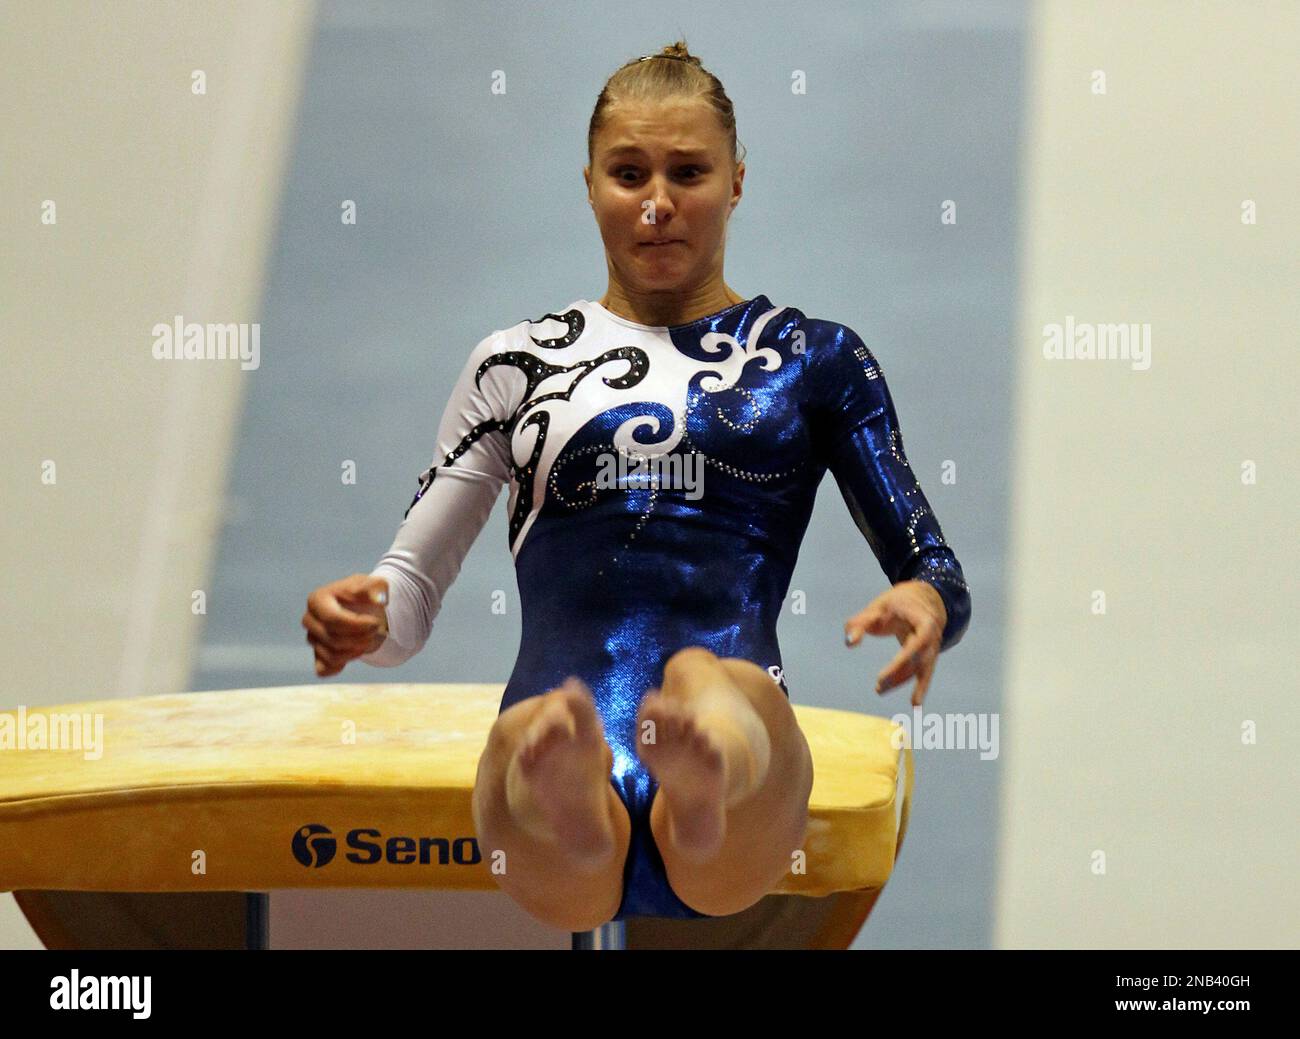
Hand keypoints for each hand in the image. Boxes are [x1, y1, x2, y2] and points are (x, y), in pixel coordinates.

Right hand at [301, 573, 388, 677]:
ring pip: (331, 655)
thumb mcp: (374, 585)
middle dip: (360, 638)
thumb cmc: (366, 595)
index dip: (358, 625)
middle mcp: (309, 619)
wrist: (364, 609)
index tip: (376, 622)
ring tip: (368, 638)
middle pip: (332, 639)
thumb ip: (377, 588)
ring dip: (356, 650)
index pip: (333, 620)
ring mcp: (312, 638)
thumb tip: (379, 599)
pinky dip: (341, 665)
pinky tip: (355, 652)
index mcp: (317, 599)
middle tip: (376, 629)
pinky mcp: (317, 655)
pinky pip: (324, 669)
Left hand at [844, 581, 945, 705]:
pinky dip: (920, 688)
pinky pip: (926, 672)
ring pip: (920, 668)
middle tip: (877, 686)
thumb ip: (860, 623)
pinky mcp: (930, 655)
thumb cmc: (897, 602)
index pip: (915, 644)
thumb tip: (850, 643)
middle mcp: (933, 635)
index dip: (900, 663)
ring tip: (879, 690)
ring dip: (901, 681)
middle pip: (917, 659)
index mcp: (923, 620)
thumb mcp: (877, 607)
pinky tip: (915, 705)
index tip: (881, 677)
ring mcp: (933, 646)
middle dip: (898, 674)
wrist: (924, 597)